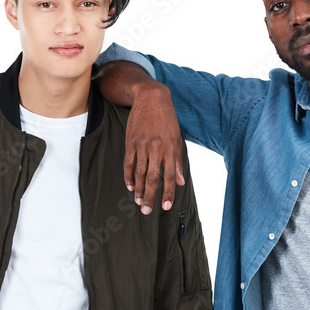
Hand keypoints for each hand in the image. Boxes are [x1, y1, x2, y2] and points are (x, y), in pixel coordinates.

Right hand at [124, 83, 184, 214]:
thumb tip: (180, 182)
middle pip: (152, 177)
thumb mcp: (177, 139)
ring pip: (139, 172)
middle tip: (146, 211)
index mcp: (171, 149)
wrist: (152, 98)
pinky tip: (130, 186)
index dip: (168, 193)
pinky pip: (129, 162)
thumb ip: (178, 162)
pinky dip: (128, 176)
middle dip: (150, 196)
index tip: (166, 207)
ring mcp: (143, 145)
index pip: (170, 176)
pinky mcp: (131, 141)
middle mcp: (157, 148)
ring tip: (138, 202)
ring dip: (138, 189)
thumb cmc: (167, 120)